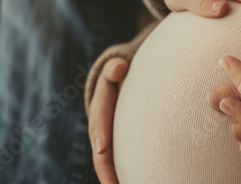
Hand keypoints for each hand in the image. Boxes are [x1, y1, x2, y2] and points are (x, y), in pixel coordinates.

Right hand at [88, 58, 127, 183]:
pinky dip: (127, 175)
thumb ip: (114, 68)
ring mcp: (112, 142)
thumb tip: (118, 68)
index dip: (100, 134)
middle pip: (102, 154)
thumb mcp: (114, 68)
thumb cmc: (121, 75)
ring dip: (115, 178)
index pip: (99, 122)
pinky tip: (141, 182)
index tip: (103, 148)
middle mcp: (103, 130)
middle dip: (106, 171)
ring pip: (112, 164)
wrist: (122, 82)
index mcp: (100, 110)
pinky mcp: (121, 148)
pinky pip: (124, 164)